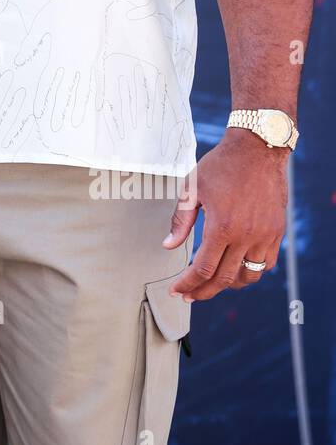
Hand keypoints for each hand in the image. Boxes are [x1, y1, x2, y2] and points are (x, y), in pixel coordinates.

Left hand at [162, 129, 288, 302]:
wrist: (258, 150)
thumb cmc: (221, 165)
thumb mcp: (192, 188)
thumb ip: (180, 220)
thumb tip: (168, 245)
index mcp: (222, 227)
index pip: (203, 269)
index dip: (187, 283)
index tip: (176, 289)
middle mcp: (246, 236)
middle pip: (224, 279)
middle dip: (203, 291)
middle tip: (189, 295)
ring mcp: (265, 235)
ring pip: (248, 276)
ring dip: (229, 285)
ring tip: (213, 284)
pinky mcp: (276, 231)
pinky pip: (266, 263)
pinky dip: (251, 270)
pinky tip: (237, 268)